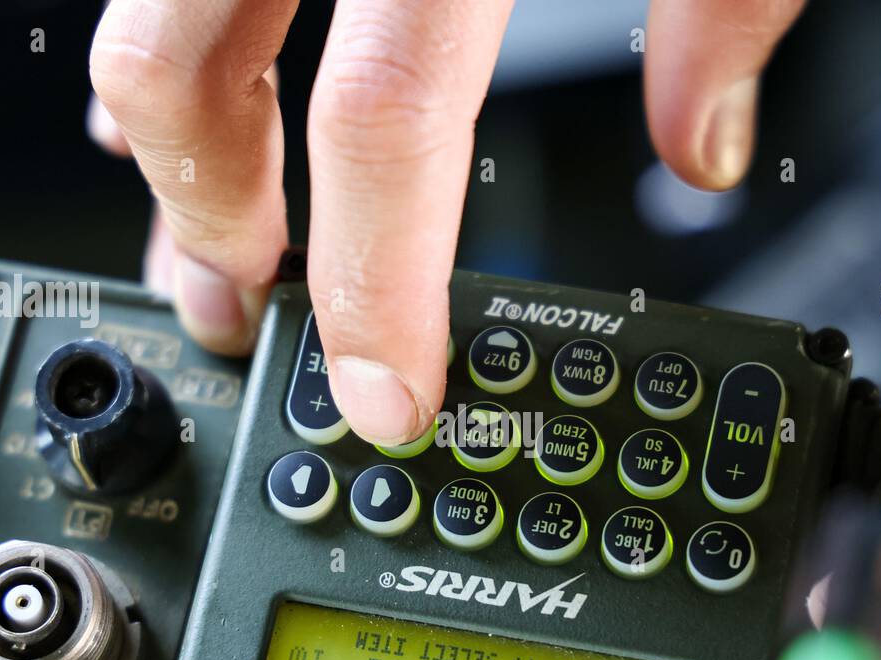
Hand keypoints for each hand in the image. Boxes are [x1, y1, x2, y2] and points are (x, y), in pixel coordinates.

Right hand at [87, 0, 806, 443]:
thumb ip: (723, 6)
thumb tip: (697, 146)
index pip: (385, 124)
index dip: (371, 285)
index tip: (386, 400)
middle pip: (195, 74)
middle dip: (208, 219)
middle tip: (243, 316)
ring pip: (156, 12)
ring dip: (174, 141)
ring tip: (214, 231)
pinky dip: (187, 39)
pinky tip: (208, 87)